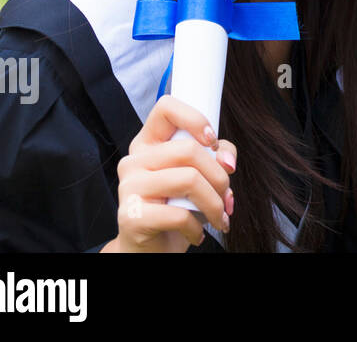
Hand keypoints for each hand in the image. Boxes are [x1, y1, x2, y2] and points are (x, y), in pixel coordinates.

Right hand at [102, 96, 236, 252]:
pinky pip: (179, 214)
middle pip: (188, 149)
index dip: (195, 118)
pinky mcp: (131, 216)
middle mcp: (133, 161)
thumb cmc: (178, 207)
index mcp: (148, 144)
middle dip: (219, 176)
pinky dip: (197, 227)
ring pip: (189, 180)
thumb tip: (227, 160)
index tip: (212, 140)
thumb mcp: (199, 175)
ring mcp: (129, 188)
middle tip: (227, 197)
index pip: (165, 107)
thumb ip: (216, 156)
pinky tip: (197, 234)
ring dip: (215, 203)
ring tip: (220, 217)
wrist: (150, 249)